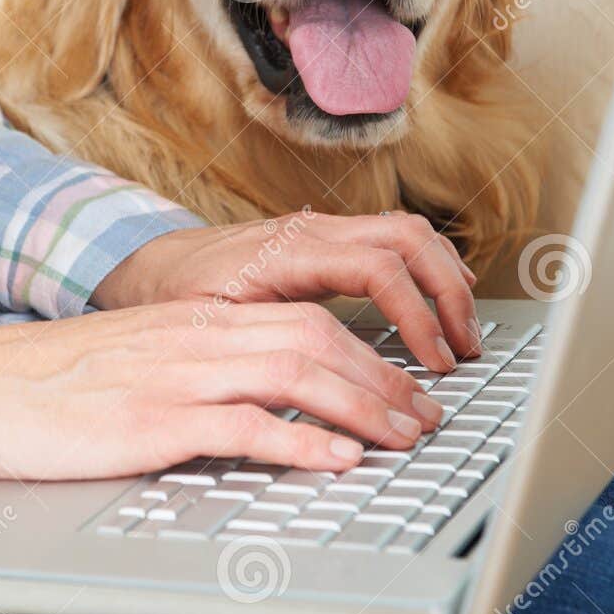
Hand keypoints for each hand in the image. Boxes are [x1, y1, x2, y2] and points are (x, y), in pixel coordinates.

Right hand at [0, 300, 446, 479]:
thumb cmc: (45, 383)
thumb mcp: (132, 361)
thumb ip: (193, 370)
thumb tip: (253, 403)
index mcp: (193, 321)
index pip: (302, 320)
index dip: (366, 354)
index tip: (400, 387)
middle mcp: (195, 337)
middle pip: (316, 340)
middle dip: (383, 379)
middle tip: (424, 416)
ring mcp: (176, 375)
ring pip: (296, 373)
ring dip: (362, 407)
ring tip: (402, 438)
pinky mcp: (153, 419)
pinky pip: (245, 425)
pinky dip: (300, 442)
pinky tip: (334, 460)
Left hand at [92, 210, 480, 371]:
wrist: (149, 264)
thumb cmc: (174, 297)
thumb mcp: (208, 325)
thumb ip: (257, 344)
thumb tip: (307, 385)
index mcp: (286, 251)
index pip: (377, 267)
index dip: (416, 314)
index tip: (433, 361)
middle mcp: (311, 230)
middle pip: (408, 239)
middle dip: (447, 294)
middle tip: (464, 350)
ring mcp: (322, 229)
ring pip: (408, 231)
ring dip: (445, 278)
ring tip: (463, 331)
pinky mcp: (326, 239)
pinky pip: (392, 237)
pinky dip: (427, 266)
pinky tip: (442, 298)